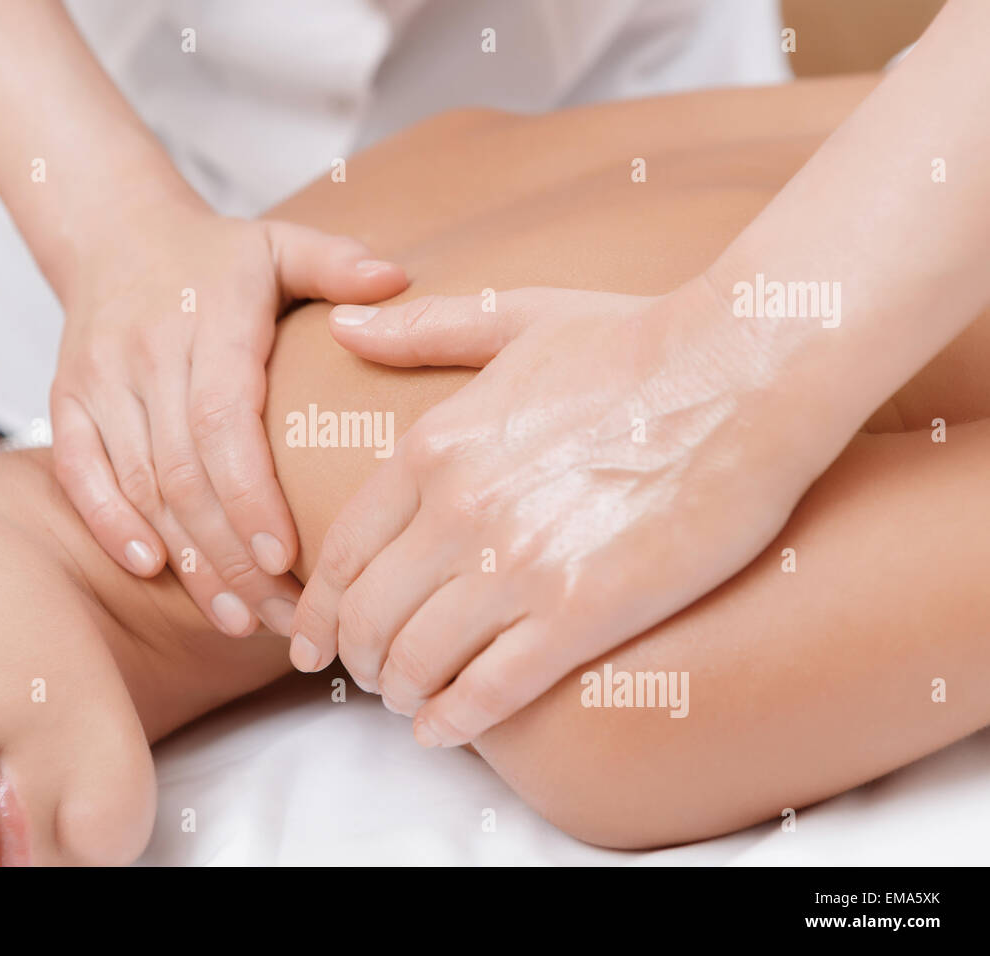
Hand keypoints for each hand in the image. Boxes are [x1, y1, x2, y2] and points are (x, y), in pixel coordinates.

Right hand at [52, 208, 406, 635]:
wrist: (114, 233)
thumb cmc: (217, 255)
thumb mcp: (281, 244)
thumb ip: (337, 262)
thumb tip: (398, 283)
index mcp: (208, 320)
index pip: (222, 422)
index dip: (250, 496)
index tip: (284, 560)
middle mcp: (146, 352)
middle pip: (184, 473)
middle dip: (232, 557)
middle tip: (285, 618)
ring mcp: (99, 379)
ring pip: (139, 486)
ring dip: (187, 559)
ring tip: (239, 617)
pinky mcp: (67, 401)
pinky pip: (80, 474)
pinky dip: (111, 525)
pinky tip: (154, 571)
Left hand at [290, 277, 824, 742]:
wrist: (743, 369)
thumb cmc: (637, 341)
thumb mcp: (515, 319)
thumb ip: (420, 331)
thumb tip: (341, 323)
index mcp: (434, 448)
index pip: (344, 553)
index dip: (319, 609)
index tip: (315, 638)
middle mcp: (458, 511)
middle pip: (368, 616)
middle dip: (359, 660)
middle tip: (372, 678)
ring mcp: (517, 565)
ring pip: (419, 660)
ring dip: (404, 694)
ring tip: (412, 704)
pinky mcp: (582, 610)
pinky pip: (491, 690)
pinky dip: (457, 720)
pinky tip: (447, 730)